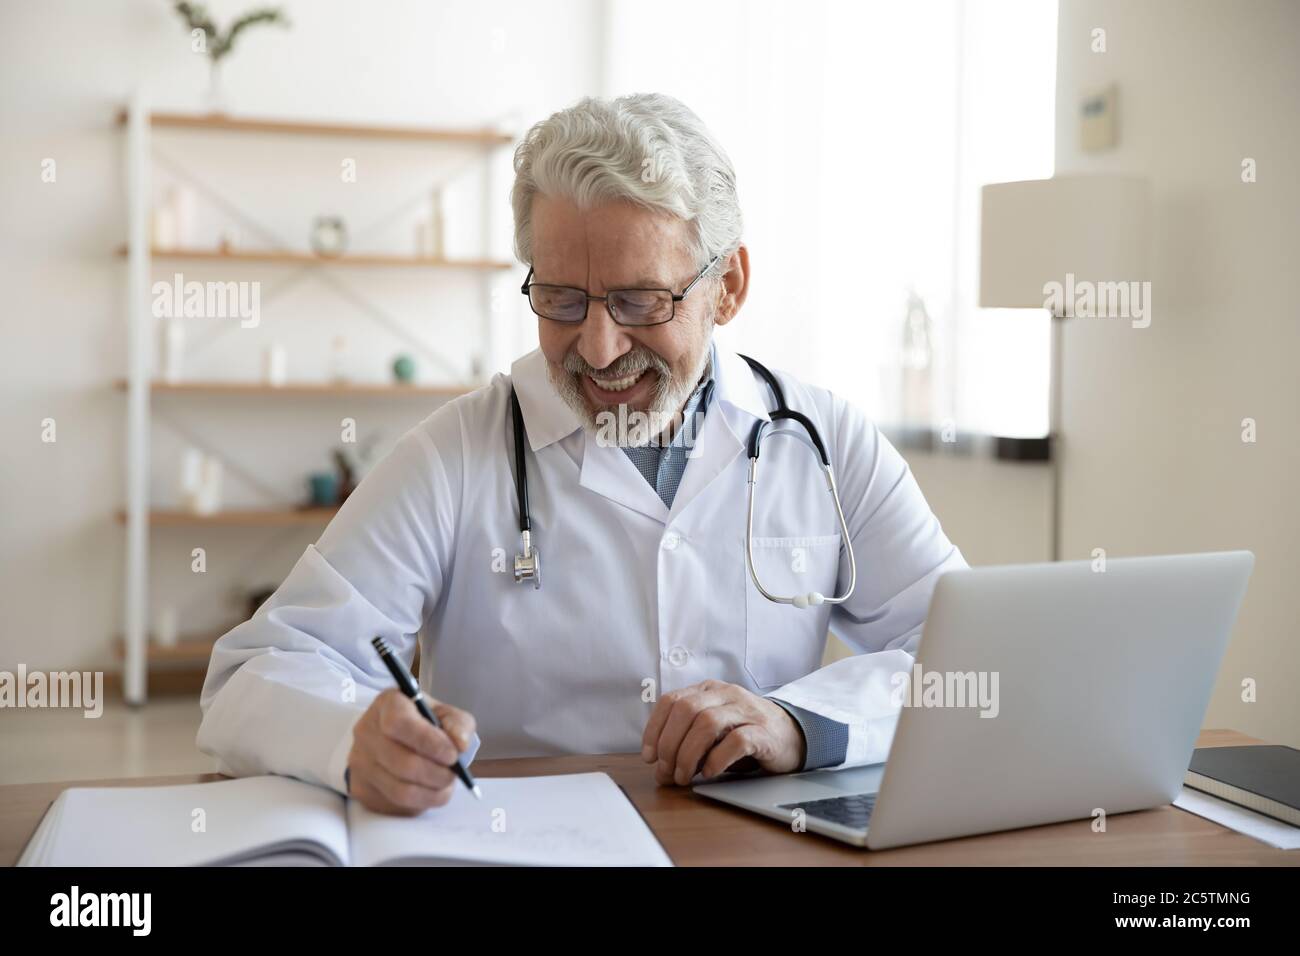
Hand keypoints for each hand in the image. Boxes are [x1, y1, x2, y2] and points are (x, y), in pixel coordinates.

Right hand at [346, 689, 475, 814]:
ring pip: (400, 790)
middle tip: (454, 774)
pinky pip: (395, 805)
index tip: (452, 754)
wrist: (392, 737)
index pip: (399, 723)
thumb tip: (459, 745)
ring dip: (432, 792)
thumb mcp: (445, 713)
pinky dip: (421, 802)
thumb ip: (457, 724)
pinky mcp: (361, 788)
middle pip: (402, 763)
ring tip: (445, 784)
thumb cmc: (422, 723)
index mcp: (388, 704)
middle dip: (437, 773)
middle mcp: (366, 731)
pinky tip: (429, 790)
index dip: (428, 742)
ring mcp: (360, 761)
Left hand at [640, 679, 805, 785]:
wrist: (792, 735)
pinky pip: (735, 741)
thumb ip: (687, 743)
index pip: (671, 701)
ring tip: (685, 777)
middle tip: (667, 772)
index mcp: (708, 691)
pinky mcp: (763, 731)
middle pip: (685, 711)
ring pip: (706, 723)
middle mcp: (726, 694)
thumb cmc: (746, 733)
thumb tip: (661, 770)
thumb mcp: (713, 732)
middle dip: (669, 745)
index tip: (649, 757)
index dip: (654, 729)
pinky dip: (716, 759)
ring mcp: (746, 710)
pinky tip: (709, 773)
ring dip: (688, 754)